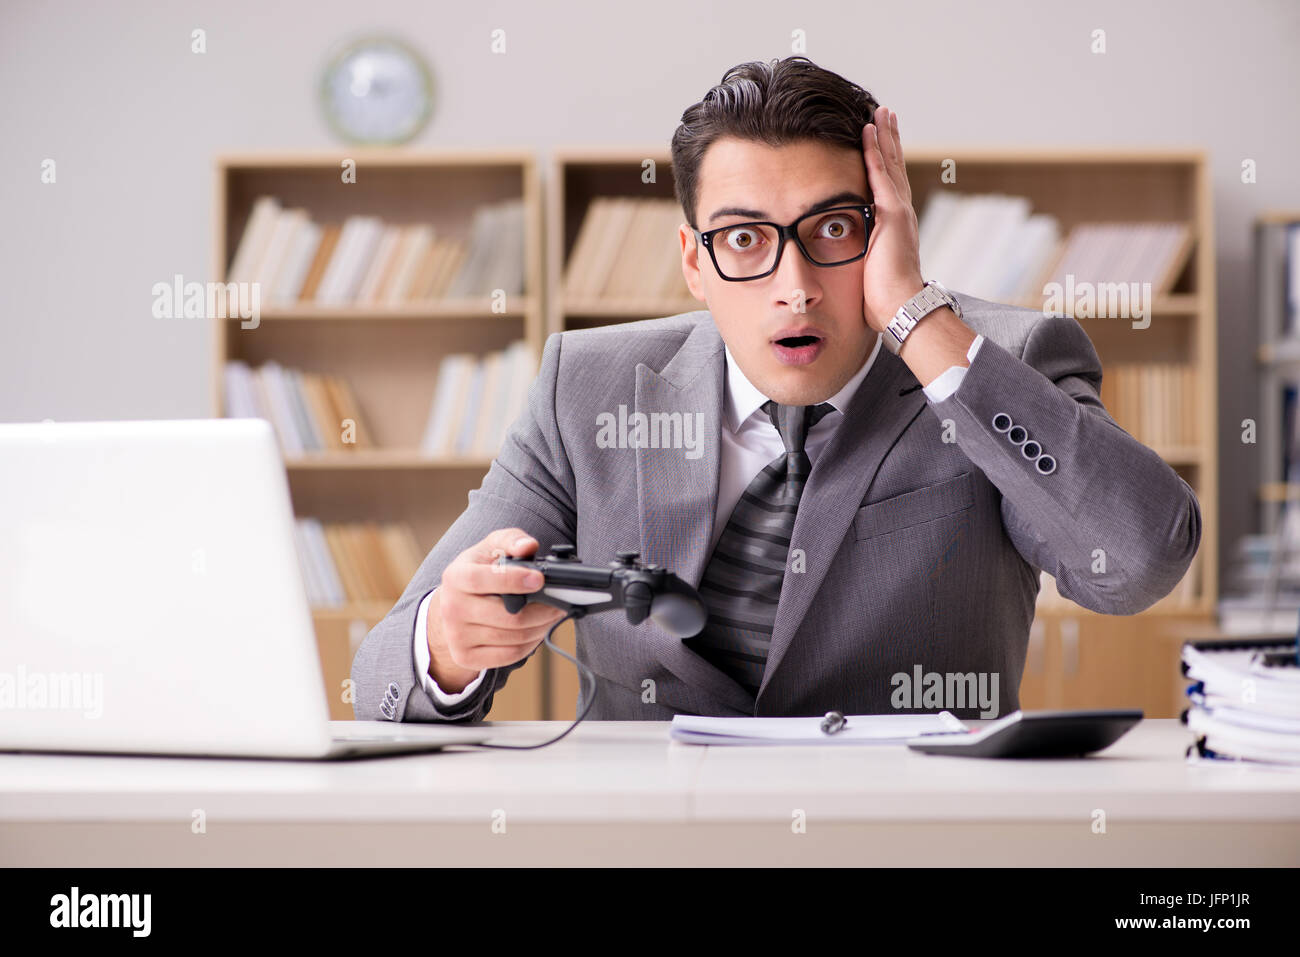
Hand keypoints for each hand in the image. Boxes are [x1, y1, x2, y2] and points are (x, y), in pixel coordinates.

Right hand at [426, 528, 567, 691]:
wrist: (454, 605)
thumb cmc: (480, 571)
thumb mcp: (492, 548)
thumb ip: (511, 540)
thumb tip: (528, 546)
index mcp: (455, 577)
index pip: (482, 579)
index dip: (512, 580)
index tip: (539, 579)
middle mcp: (452, 608)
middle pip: (507, 616)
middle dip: (541, 610)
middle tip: (560, 604)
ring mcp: (457, 636)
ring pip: (513, 637)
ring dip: (541, 627)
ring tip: (552, 616)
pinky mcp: (466, 656)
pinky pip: (509, 655)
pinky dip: (530, 644)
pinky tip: (536, 631)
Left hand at [861, 106, 925, 333]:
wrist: (901, 308)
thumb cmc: (884, 300)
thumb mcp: (869, 273)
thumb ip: (860, 259)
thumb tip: (845, 263)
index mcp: (895, 227)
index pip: (889, 186)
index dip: (885, 162)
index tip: (879, 141)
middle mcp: (901, 214)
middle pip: (895, 167)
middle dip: (889, 140)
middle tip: (884, 114)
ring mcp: (898, 212)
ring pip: (890, 164)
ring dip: (884, 136)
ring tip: (880, 112)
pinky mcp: (891, 215)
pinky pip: (880, 174)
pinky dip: (875, 151)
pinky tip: (868, 131)